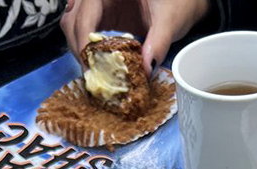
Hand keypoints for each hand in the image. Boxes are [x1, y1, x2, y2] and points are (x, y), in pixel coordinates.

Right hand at [61, 0, 209, 76]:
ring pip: (72, 23)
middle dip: (78, 45)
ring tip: (94, 70)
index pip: (87, 8)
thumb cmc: (179, 2)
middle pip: (73, 17)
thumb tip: (145, 70)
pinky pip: (83, 30)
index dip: (84, 36)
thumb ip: (159, 43)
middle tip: (92, 73)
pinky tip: (97, 63)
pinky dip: (86, 48)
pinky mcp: (102, 15)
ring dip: (78, 48)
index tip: (89, 63)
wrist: (184, 2)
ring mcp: (99, 3)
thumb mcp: (170, 20)